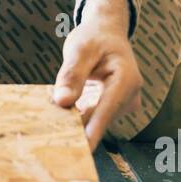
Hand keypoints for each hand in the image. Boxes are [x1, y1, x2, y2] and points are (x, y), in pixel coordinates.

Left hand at [52, 0, 142, 151]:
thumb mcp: (80, 49)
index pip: (108, 107)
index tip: (83, 148)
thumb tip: (61, 101)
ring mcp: (123, 105)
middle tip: (51, 143)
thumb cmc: (94, 38)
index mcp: (127, 78)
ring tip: (50, 131)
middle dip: (78, 128)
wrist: (106, 33)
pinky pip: (92, 118)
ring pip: (95, 120)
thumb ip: (72, 74)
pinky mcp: (112, 110)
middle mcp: (130, 96)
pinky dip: (76, 119)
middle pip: (101, 118)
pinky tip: (57, 122)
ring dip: (74, 123)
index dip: (94, 128)